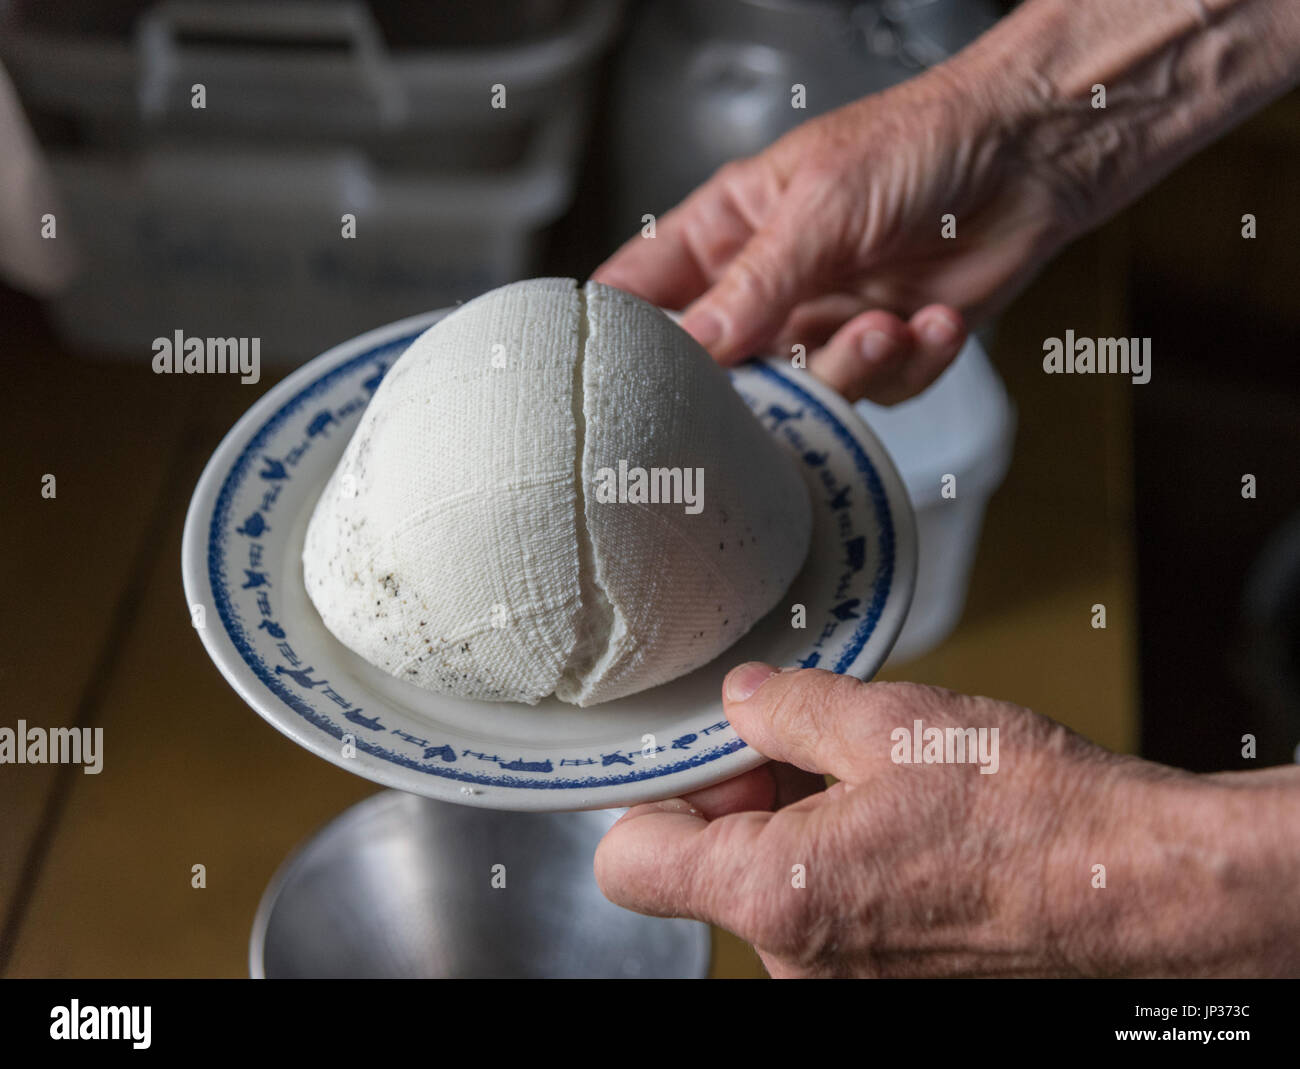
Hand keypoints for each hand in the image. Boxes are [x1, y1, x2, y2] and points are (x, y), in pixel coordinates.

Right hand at [592, 66, 1073, 403]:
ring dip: (849, 370)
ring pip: (797, 396)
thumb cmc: (923, 140)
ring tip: (884, 325)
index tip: (619, 378)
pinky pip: (873, 395)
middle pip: (715, 369)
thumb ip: (755, 284)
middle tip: (778, 374)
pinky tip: (934, 320)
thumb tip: (693, 347)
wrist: (1033, 154)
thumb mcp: (823, 203)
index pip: (641, 294)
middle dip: (751, 383)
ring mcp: (822, 324)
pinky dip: (907, 365)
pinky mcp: (881, 353)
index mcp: (728, 232)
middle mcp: (767, 288)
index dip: (621, 339)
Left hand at [595, 664, 1299, 976]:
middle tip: (805, 746)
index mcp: (776, 893)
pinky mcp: (884, 985)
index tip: (703, 756)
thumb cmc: (1028, 813)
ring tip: (874, 781)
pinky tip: (903, 824)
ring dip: (798, 828)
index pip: (629, 862)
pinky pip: (824, 915)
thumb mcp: (891, 722)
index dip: (656, 797)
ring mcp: (842, 984)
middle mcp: (795, 962)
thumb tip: (742, 700)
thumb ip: (789, 708)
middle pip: (704, 870)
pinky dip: (841, 865)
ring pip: (770, 889)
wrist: (1133, 887)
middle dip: (739, 801)